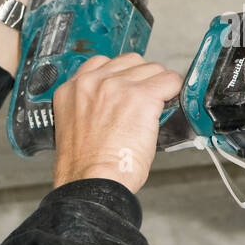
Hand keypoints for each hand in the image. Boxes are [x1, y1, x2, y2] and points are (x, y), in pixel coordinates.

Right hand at [51, 53, 183, 194]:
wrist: (91, 182)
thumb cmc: (84, 167)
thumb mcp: (75, 127)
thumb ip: (91, 106)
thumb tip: (116, 104)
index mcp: (71, 90)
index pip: (101, 63)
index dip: (120, 77)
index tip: (127, 89)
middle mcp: (93, 82)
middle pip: (131, 62)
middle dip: (140, 79)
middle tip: (143, 103)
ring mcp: (117, 86)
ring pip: (152, 69)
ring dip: (157, 87)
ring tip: (154, 110)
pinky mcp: (141, 96)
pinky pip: (170, 81)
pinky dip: (173, 93)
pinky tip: (167, 109)